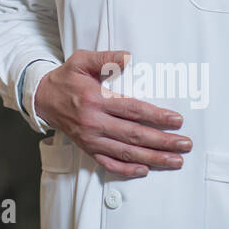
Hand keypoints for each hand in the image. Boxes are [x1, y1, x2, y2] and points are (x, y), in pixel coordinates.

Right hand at [34, 49, 191, 177]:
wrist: (43, 98)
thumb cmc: (66, 78)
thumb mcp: (82, 60)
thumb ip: (105, 58)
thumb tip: (128, 57)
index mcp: (95, 99)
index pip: (132, 110)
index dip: (156, 116)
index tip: (176, 120)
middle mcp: (93, 122)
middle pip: (134, 134)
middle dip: (163, 141)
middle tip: (185, 144)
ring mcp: (90, 138)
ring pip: (126, 152)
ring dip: (153, 158)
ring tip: (175, 160)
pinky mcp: (87, 148)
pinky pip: (108, 163)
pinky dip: (127, 170)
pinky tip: (144, 170)